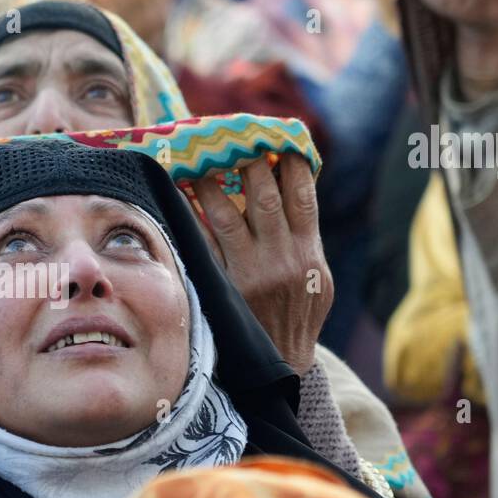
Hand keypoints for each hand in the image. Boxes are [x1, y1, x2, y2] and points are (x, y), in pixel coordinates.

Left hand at [190, 154, 331, 376]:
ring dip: (209, 181)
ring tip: (195, 156)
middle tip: (228, 134)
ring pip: (226, 214)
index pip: (303, 195)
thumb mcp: (319, 278)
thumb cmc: (299, 313)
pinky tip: (178, 195)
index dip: (290, 161)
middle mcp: (283, 258)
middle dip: (246, 160)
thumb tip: (292, 189)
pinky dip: (191, 216)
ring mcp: (252, 272)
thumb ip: (306, 237)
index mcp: (310, 252)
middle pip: (264, 195)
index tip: (275, 136)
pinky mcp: (224, 286)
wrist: (283, 363)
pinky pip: (203, 243)